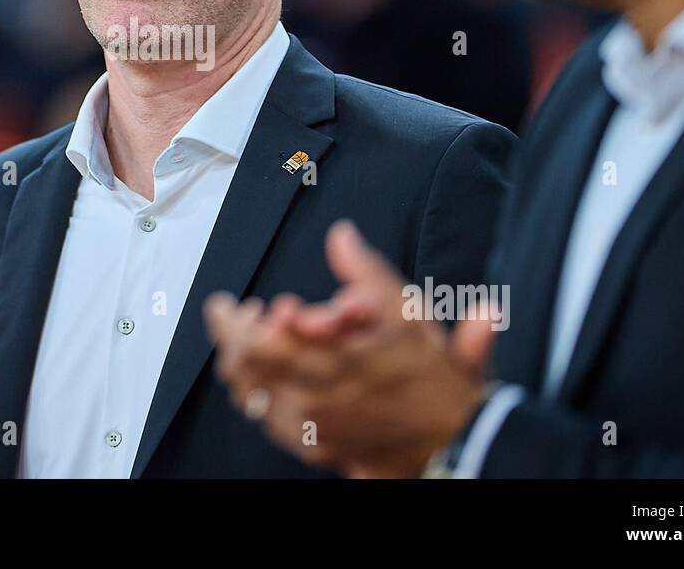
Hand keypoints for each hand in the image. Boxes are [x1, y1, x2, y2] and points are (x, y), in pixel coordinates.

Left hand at [204, 219, 496, 476]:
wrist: (458, 441)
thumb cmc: (436, 378)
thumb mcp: (410, 314)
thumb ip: (368, 274)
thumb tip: (341, 236)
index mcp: (333, 364)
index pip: (254, 345)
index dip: (230, 323)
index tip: (225, 304)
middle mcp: (316, 400)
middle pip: (243, 370)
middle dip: (234, 337)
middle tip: (242, 316)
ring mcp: (313, 429)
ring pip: (251, 397)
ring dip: (245, 365)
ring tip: (259, 340)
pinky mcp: (318, 448)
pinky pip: (271, 422)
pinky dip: (263, 394)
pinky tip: (273, 378)